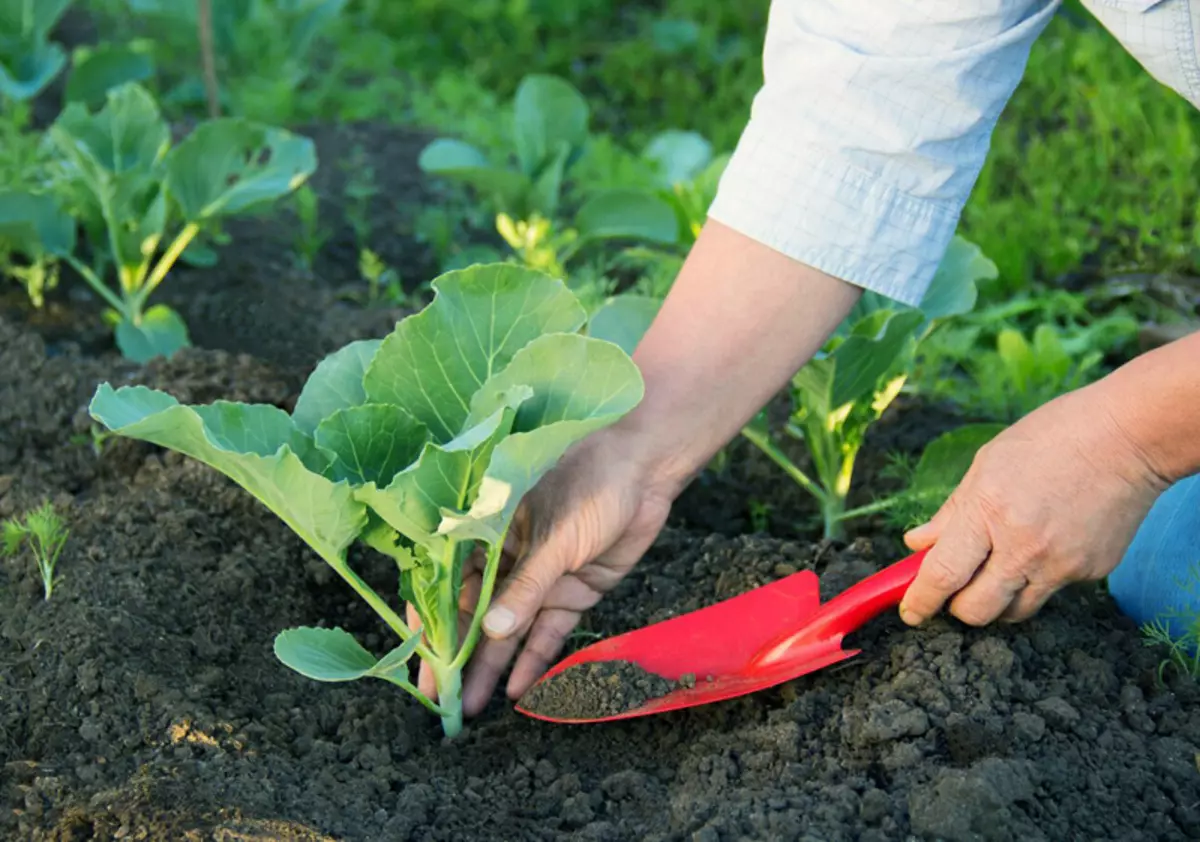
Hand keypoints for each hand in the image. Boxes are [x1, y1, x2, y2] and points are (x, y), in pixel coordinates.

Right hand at [407, 425, 678, 716]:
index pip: (450, 583)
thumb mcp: (554, 536)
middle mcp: (509, 559)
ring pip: (511, 629)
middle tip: (443, 700)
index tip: (423, 658)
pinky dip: (537, 657)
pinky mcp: (574, 590)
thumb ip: (524, 587)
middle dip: (460, 656)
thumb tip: (492, 633)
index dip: (434, 622)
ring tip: (474, 706)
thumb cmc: (591, 483)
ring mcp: (542, 577)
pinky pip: (550, 630)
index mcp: (488, 532)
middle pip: (477, 614)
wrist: (646, 470)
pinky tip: (520, 689)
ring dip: (494, 665)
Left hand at [899, 382, 1167, 626]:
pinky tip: (1046, 543)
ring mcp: (1060, 563)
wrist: (1128, 437)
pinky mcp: (1089, 572)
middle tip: (955, 590)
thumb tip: (917, 544)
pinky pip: (1050, 590)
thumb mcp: (987, 464)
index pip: (942, 575)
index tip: (911, 612)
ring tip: (998, 568)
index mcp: (987, 511)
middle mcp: (1022, 546)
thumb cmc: (1052, 438)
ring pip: (1014, 611)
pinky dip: (1037, 578)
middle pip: (976, 611)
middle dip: (957, 608)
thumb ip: (952, 512)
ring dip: (996, 601)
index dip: (920, 601)